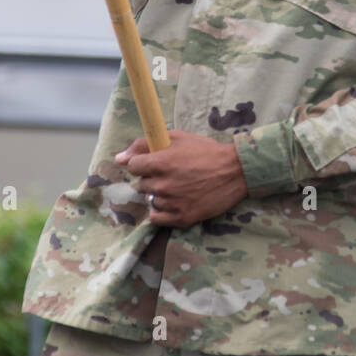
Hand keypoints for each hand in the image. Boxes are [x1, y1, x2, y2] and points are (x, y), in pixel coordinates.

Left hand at [115, 131, 249, 227]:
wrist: (236, 171)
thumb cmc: (206, 151)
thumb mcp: (177, 138)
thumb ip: (145, 144)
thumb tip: (119, 158)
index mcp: (159, 162)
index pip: (132, 166)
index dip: (143, 163)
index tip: (154, 163)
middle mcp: (163, 184)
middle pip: (140, 184)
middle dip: (152, 179)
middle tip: (171, 175)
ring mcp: (172, 203)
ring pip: (150, 200)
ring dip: (159, 195)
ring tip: (179, 187)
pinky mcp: (181, 218)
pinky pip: (156, 218)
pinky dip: (162, 211)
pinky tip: (174, 201)